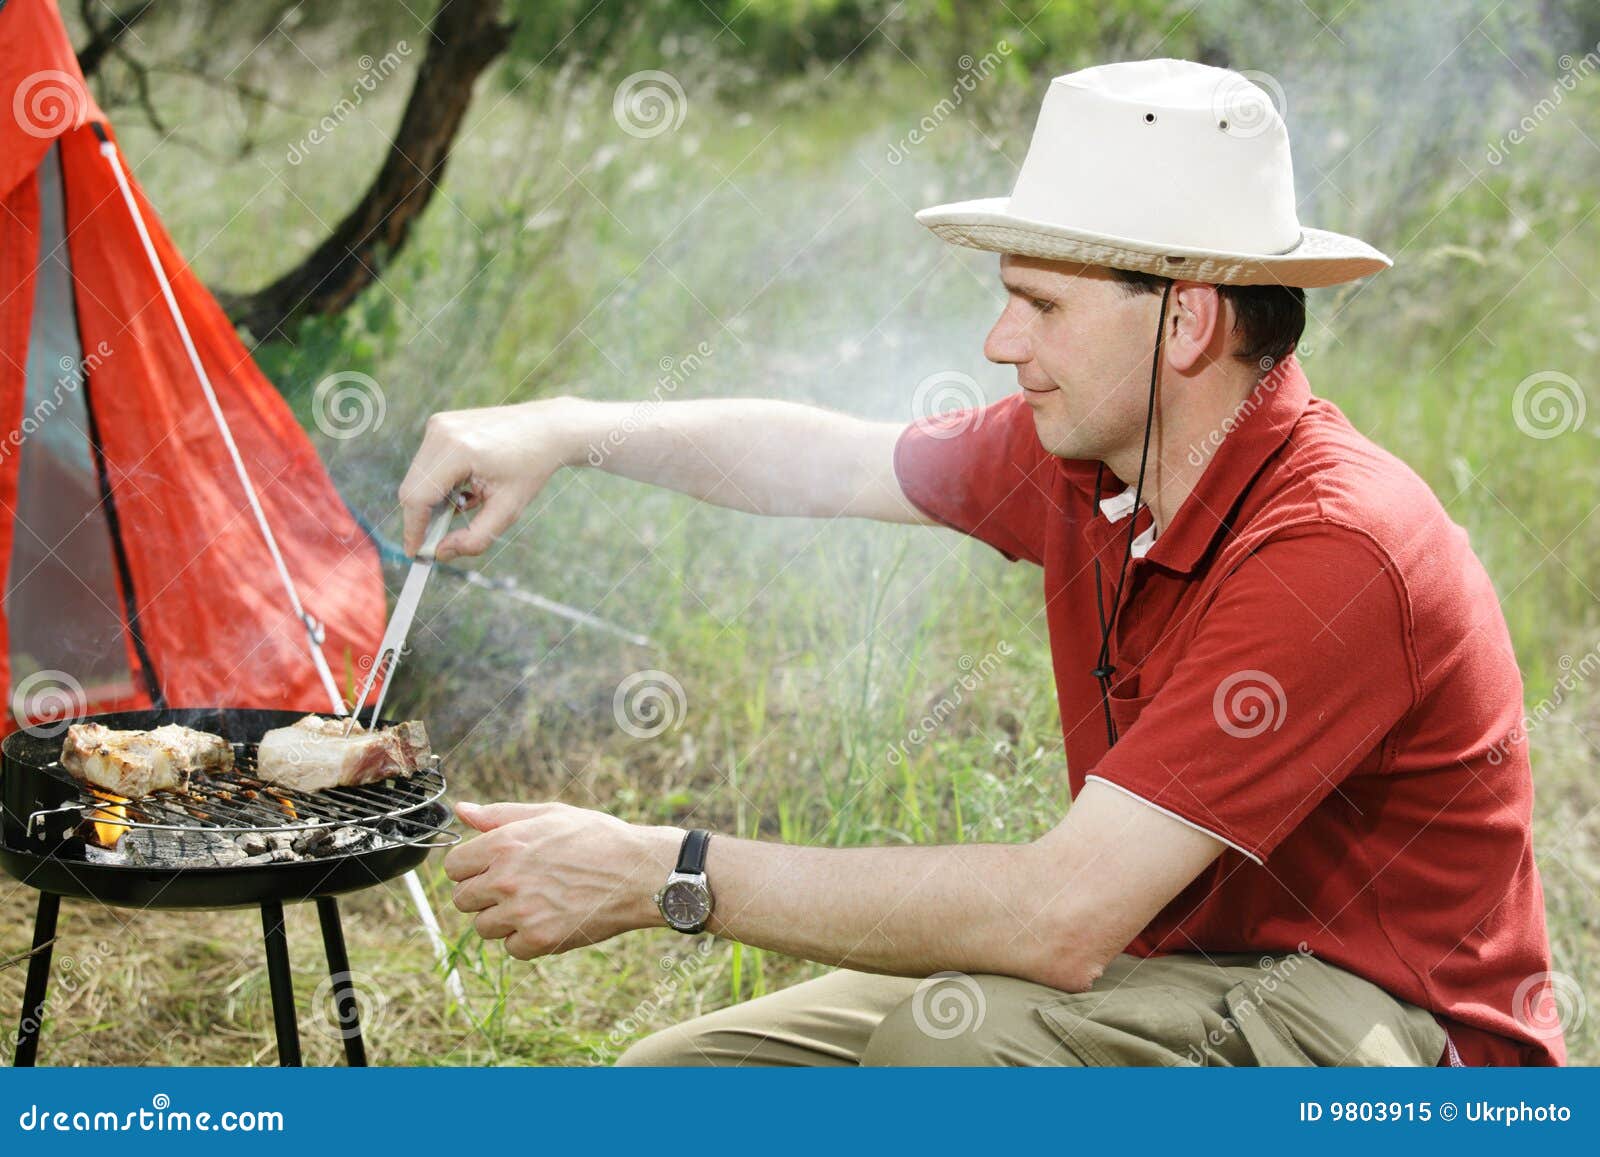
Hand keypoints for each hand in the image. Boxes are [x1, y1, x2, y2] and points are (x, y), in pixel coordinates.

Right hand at [397, 399, 579, 561]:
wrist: (545, 428)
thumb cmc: (531, 467)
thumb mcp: (508, 510)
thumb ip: (474, 538)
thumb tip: (440, 553)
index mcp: (458, 449)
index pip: (419, 496)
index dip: (413, 529)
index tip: (416, 554)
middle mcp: (442, 431)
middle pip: (413, 488)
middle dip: (424, 518)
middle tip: (440, 540)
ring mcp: (438, 424)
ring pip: (417, 478)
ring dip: (434, 500)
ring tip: (469, 503)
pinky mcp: (439, 424)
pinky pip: (426, 465)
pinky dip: (439, 484)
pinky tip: (467, 487)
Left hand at [444, 800, 678, 959]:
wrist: (639, 873)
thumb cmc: (597, 837)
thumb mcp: (549, 814)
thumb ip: (499, 814)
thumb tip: (461, 809)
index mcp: (504, 845)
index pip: (453, 867)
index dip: (471, 868)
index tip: (490, 869)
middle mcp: (506, 880)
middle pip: (462, 900)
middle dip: (484, 895)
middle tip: (516, 887)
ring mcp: (521, 913)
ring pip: (484, 927)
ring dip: (503, 919)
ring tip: (536, 903)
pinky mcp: (540, 940)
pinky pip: (512, 948)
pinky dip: (526, 939)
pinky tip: (550, 919)